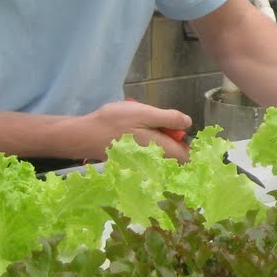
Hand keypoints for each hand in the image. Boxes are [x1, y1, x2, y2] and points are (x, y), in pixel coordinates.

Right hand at [72, 99, 192, 161]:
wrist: (85, 134)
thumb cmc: (114, 122)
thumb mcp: (144, 113)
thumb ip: (168, 119)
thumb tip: (189, 123)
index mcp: (161, 150)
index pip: (187, 156)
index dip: (192, 144)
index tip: (187, 131)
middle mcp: (155, 161)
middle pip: (175, 154)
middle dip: (174, 138)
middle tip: (162, 122)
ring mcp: (144, 163)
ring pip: (162, 152)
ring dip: (161, 139)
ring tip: (149, 124)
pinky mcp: (134, 161)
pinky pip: (150, 153)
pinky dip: (150, 143)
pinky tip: (138, 131)